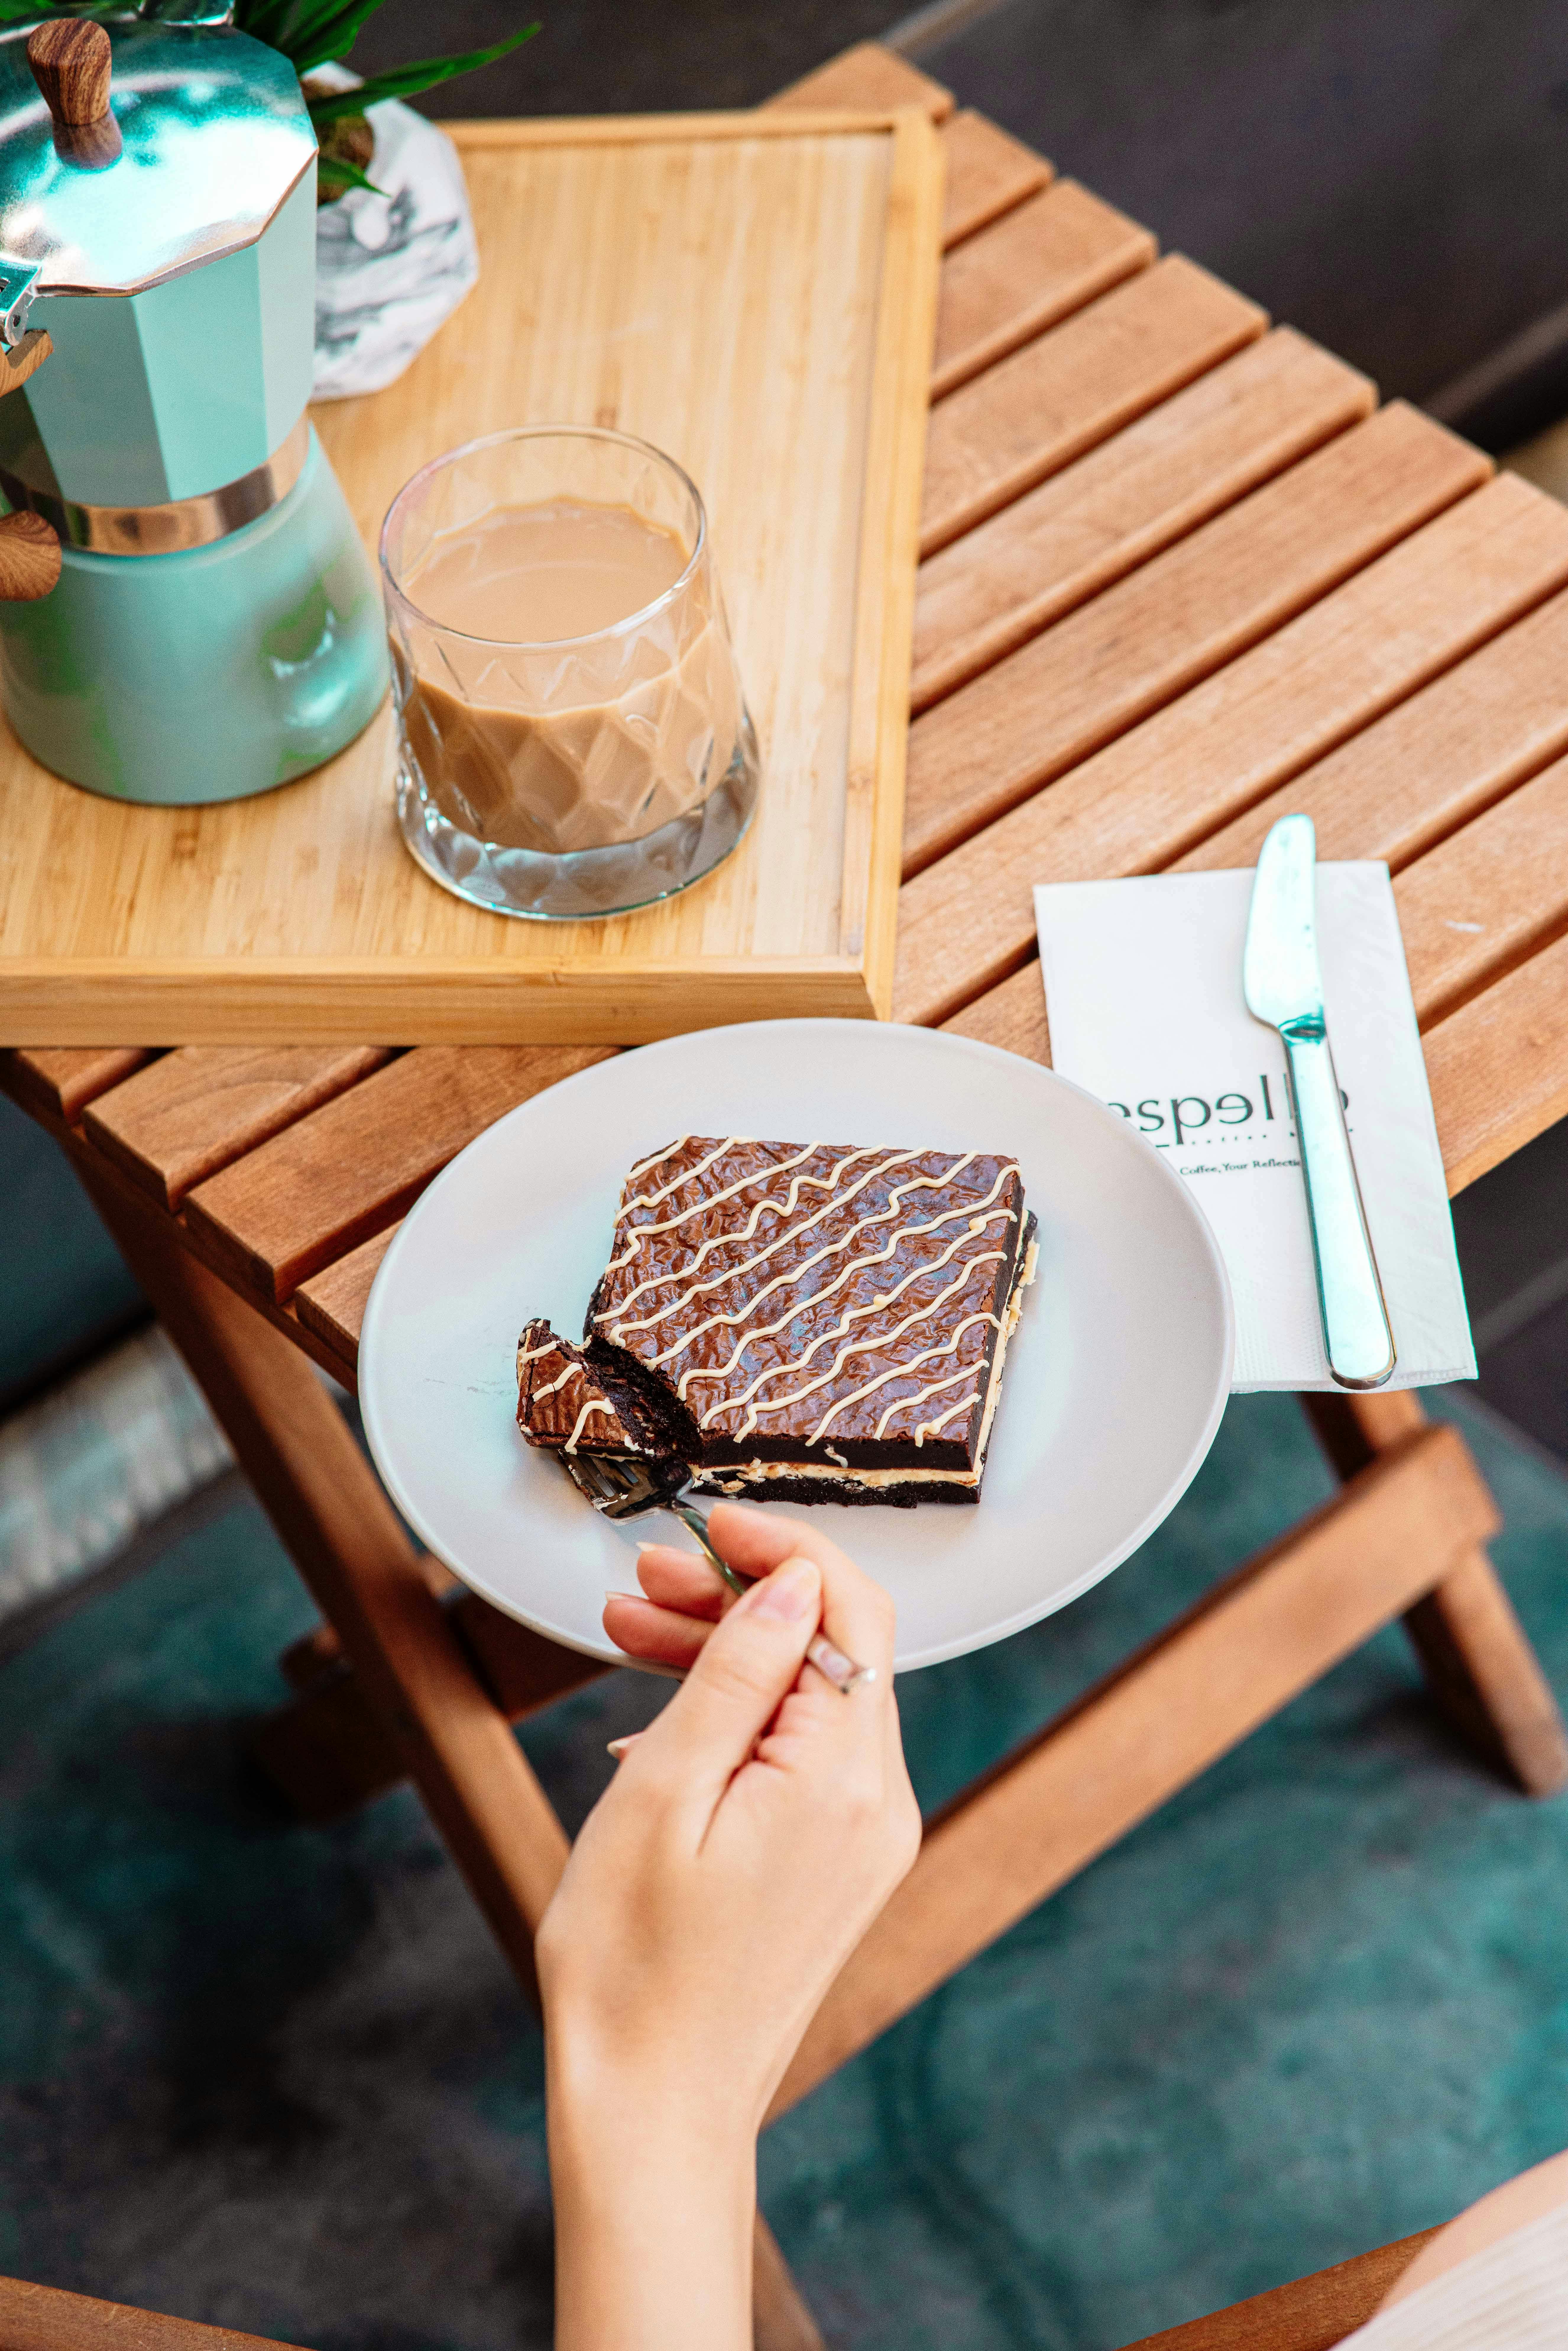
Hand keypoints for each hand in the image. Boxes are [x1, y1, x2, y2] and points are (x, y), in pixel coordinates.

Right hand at [538, 1505, 919, 2350]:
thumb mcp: (663, 1791)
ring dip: (729, 1656)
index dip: (783, 1552)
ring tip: (628, 1629)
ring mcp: (864, 1842)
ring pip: (810, 1701)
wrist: (652, 2108)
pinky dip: (740, 1719)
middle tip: (640, 1580)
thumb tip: (790, 1584)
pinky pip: (802, 1758)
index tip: (708, 1522)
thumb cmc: (632, 1964)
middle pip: (831, 1652)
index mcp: (843, 1782)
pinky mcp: (838, 1868)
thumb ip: (737, 1674)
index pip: (849, 1612)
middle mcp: (878, 1806)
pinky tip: (659, 1718)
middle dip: (738, 1600)